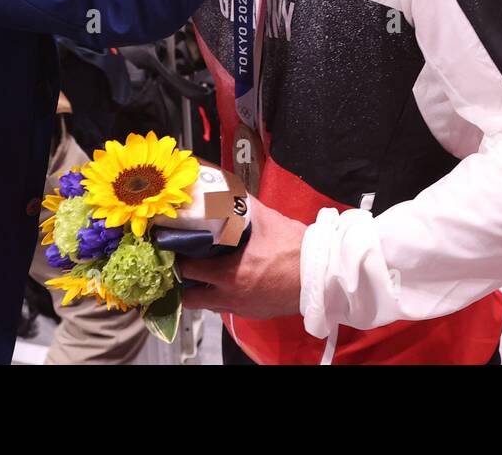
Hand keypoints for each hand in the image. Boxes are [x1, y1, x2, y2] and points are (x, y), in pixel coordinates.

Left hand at [180, 197, 306, 318]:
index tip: (179, 247)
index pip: (188, 271)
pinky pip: (229, 308)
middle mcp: (230, 297)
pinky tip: (231, 281)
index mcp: (229, 274)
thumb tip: (222, 186)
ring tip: (207, 273)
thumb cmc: (293, 247)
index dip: (180, 257)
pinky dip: (224, 297)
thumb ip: (240, 204)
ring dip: (204, 292)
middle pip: (191, 299)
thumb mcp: (264, 219)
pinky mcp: (255, 314)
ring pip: (209, 306)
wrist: (322, 274)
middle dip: (186, 283)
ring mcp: (243, 309)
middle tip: (189, 264)